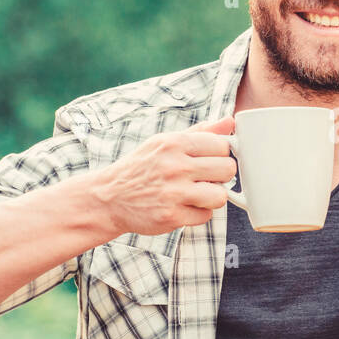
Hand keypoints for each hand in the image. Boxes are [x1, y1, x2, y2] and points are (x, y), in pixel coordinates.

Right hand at [95, 116, 237, 235]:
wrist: (109, 197)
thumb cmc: (142, 168)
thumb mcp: (165, 142)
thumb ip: (200, 132)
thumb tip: (230, 121)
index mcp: (174, 143)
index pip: (222, 145)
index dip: (220, 154)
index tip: (210, 160)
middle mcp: (174, 167)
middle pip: (227, 169)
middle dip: (220, 175)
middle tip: (205, 178)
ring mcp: (174, 193)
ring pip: (220, 196)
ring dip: (212, 197)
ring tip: (196, 193)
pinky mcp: (172, 217)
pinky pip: (205, 216)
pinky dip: (197, 213)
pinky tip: (183, 206)